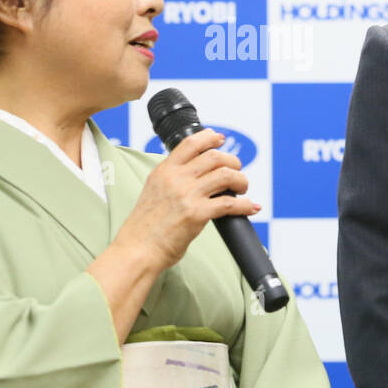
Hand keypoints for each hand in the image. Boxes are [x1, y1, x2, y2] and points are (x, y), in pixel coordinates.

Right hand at [113, 128, 260, 271]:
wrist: (137, 249)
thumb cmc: (145, 227)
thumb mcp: (153, 192)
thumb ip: (171, 180)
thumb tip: (195, 175)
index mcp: (164, 171)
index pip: (191, 143)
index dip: (210, 138)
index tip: (220, 139)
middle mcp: (176, 179)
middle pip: (214, 157)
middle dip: (232, 162)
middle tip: (237, 172)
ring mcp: (187, 195)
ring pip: (226, 176)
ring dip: (241, 180)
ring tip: (243, 189)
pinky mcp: (197, 214)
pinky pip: (230, 203)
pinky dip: (245, 205)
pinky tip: (250, 207)